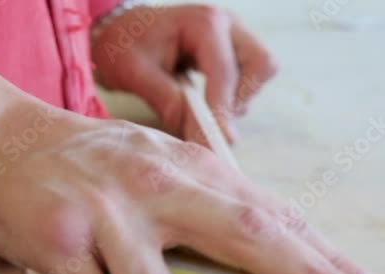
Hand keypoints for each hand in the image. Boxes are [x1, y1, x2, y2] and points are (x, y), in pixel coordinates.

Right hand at [0, 71, 382, 273]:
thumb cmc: (90, 167)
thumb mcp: (158, 172)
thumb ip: (212, 211)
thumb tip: (282, 256)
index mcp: (192, 170)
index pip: (273, 216)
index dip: (325, 259)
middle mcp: (158, 186)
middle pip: (248, 234)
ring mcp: (108, 213)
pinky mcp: (58, 240)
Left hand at [91, 4, 276, 143]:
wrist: (122, 31)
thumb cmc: (126, 45)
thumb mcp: (135, 72)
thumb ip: (166, 100)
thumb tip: (197, 133)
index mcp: (203, 22)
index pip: (225, 72)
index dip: (222, 110)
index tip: (215, 140)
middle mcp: (227, 24)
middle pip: (262, 64)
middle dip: (242, 98)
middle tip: (214, 118)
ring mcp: (234, 35)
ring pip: (260, 72)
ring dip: (237, 100)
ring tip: (204, 110)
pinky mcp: (234, 50)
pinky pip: (251, 77)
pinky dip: (234, 97)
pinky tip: (208, 102)